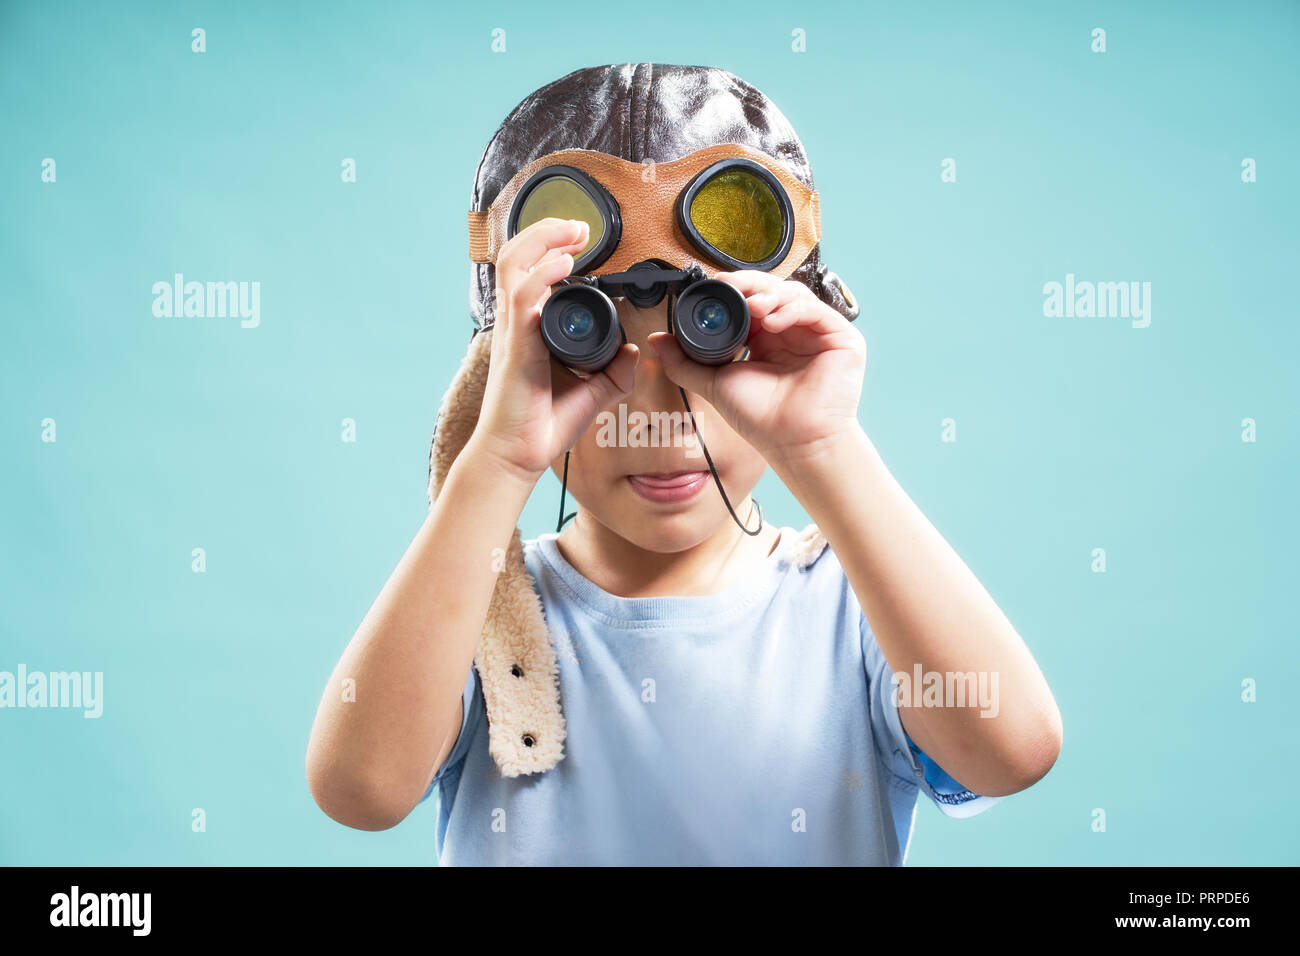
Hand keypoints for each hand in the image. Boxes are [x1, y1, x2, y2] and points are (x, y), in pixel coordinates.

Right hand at [469, 218, 638, 481]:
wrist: (518, 456)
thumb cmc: (541, 427)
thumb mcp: (590, 395)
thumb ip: (612, 373)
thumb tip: (633, 353)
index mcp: (527, 329)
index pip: (529, 272)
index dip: (550, 248)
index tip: (580, 240)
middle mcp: (515, 324)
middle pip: (517, 257)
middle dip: (547, 233)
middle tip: (578, 227)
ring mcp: (512, 333)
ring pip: (515, 266)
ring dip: (544, 241)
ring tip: (572, 233)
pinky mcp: (516, 347)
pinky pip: (524, 299)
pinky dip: (543, 275)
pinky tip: (564, 264)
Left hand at [646, 270, 865, 465]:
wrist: (792, 442)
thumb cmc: (761, 419)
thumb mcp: (714, 383)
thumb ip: (685, 362)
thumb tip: (657, 341)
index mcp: (767, 339)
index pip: (751, 300)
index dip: (734, 290)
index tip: (714, 286)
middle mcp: (792, 332)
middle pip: (772, 291)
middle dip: (750, 285)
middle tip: (729, 287)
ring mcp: (817, 334)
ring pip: (794, 295)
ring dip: (770, 295)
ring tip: (752, 307)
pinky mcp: (842, 338)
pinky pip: (817, 311)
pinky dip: (793, 309)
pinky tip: (774, 321)